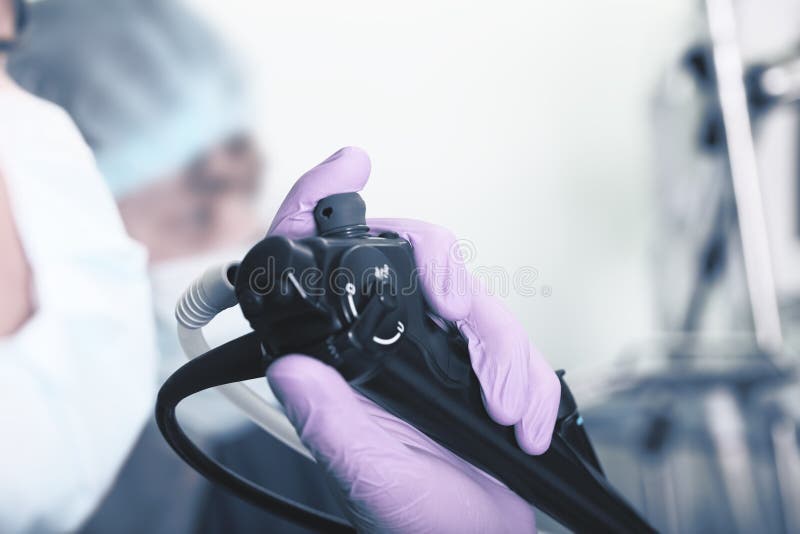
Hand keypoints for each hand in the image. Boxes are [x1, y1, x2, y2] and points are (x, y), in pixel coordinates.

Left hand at [266, 147, 559, 532]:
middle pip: (420, 260)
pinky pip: (519, 344)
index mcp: (344, 353)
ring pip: (481, 304)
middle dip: (454, 287)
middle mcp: (388, 339)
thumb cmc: (415, 515)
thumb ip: (327, 421)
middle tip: (466, 329)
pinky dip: (531, 380)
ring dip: (504, 355)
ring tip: (505, 414)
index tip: (350, 164)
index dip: (323, 199)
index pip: (319, 260)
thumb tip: (289, 363)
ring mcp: (440, 349)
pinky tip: (522, 424)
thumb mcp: (363, 473)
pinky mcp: (484, 363)